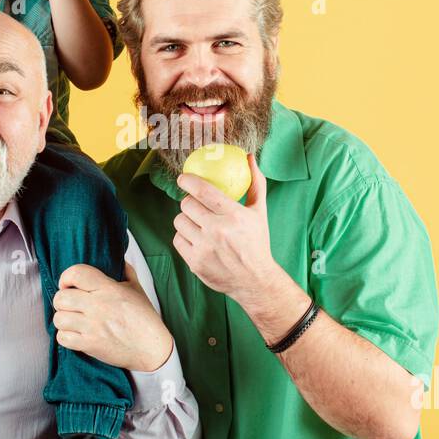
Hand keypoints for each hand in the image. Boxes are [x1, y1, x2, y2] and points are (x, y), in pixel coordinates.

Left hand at [52, 261, 173, 372]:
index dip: (66, 277)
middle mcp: (99, 306)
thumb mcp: (137, 289)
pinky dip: (66, 337)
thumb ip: (126, 271)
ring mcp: (93, 326)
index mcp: (109, 289)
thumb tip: (119, 259)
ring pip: (59, 318)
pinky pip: (63, 338)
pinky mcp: (90, 344)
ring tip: (72, 320)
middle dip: (62, 300)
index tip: (68, 284)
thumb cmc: (144, 318)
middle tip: (70, 304)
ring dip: (63, 319)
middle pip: (61, 297)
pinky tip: (75, 334)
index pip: (77, 273)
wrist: (152, 348)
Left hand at [173, 153, 279, 306]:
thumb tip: (248, 157)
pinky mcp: (194, 262)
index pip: (202, 191)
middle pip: (187, 205)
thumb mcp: (260, 212)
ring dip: (186, 219)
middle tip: (194, 204)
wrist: (255, 280)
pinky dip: (184, 236)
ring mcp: (204, 248)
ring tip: (196, 222)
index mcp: (233, 215)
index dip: (188, 181)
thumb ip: (255, 183)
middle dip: (189, 201)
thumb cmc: (257, 243)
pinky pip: (178, 240)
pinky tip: (195, 237)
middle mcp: (217, 231)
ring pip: (179, 221)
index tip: (183, 178)